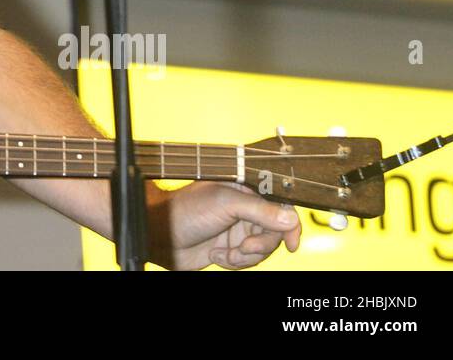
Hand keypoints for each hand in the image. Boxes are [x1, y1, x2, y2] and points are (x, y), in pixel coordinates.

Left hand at [146, 181, 301, 269]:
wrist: (160, 235)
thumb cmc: (186, 211)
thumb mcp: (225, 204)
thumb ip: (260, 210)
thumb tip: (291, 219)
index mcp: (244, 191)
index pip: (279, 206)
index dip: (289, 225)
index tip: (292, 244)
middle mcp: (243, 210)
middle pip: (273, 233)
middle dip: (260, 245)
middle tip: (243, 248)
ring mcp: (236, 230)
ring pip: (261, 250)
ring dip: (245, 256)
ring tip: (225, 253)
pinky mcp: (228, 248)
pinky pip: (246, 261)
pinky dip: (234, 262)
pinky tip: (215, 255)